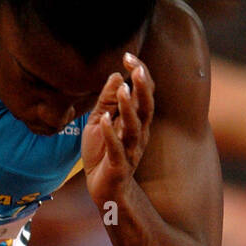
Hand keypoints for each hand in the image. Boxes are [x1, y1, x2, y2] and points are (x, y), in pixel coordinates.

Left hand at [81, 52, 154, 205]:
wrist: (103, 189)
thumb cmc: (102, 154)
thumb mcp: (99, 121)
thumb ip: (106, 101)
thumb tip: (116, 75)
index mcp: (135, 121)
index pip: (142, 94)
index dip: (139, 75)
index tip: (128, 55)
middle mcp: (138, 134)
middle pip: (145, 108)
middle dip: (142, 88)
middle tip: (137, 68)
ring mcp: (130, 151)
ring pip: (134, 127)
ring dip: (128, 108)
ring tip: (122, 90)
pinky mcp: (118, 167)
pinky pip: (116, 149)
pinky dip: (110, 134)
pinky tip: (105, 120)